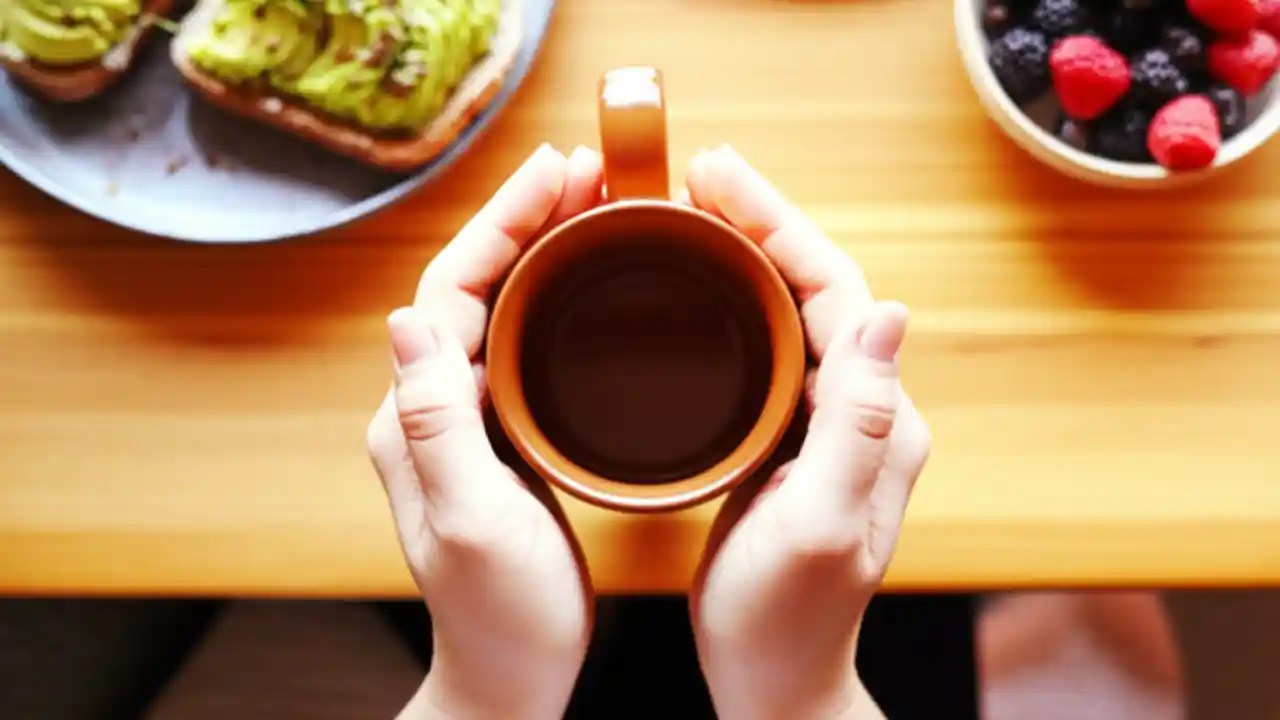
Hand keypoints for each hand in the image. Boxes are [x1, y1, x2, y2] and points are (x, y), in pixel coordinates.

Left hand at [366, 144, 604, 719]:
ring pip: (498, 310)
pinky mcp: (501, 440)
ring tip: (592, 207)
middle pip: (470, 287)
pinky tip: (592, 288)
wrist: (510, 680)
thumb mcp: (475, 524)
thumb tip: (407, 320)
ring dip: (538, 251)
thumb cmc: (501, 618)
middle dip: (521, 220)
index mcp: (416, 423)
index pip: (446, 293)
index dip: (498, 224)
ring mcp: (465, 424)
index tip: (554, 174)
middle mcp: (429, 412)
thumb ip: (439, 426)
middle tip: (584, 173)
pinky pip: (520, 346)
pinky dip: (555, 302)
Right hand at [686, 146, 931, 719]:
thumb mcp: (817, 526)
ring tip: (698, 212)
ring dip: (752, 254)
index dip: (783, 226)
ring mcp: (832, 426)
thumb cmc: (785, 620)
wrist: (775, 681)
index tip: (720, 179)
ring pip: (796, 312)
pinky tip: (702, 290)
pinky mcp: (795, 442)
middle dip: (766, 222)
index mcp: (879, 423)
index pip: (840, 293)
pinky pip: (774, 349)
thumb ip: (856, 426)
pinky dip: (738, 303)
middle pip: (820, 289)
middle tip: (701, 176)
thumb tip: (886, 313)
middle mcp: (867, 414)